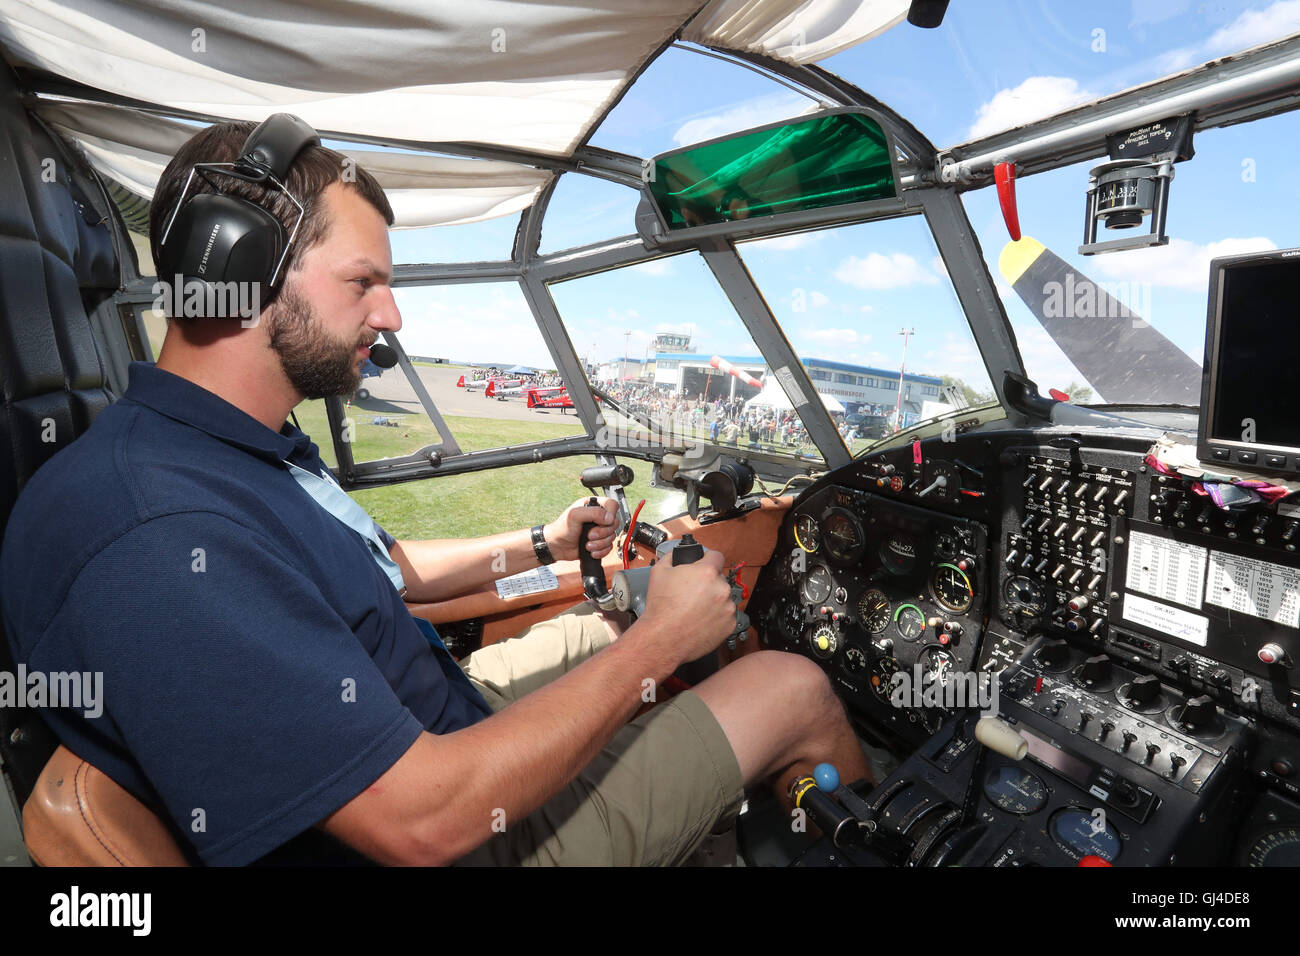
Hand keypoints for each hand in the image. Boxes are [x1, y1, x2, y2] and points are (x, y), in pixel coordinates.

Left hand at [543, 497, 618, 561]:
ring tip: (587, 545)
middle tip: (589, 535)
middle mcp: (598, 516)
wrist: (557, 546)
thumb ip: (593, 512)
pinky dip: (601, 551)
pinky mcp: (600, 542)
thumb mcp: (575, 515)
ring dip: (600, 543)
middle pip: (615, 523)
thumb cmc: (562, 528)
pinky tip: (591, 550)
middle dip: (602, 533)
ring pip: (612, 536)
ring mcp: (600, 530)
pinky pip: (609, 547)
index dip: (611, 514)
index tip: (602, 522)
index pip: (612, 505)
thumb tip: (609, 517)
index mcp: (593, 505)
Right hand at [634, 548, 734, 664]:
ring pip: (723, 598)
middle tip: (693, 593)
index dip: (708, 559)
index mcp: (707, 572)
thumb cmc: (660, 608)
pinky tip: (701, 620)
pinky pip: (726, 616)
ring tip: (695, 609)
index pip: (717, 556)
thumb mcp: (659, 572)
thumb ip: (672, 557)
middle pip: (719, 579)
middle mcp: (721, 589)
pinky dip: (716, 617)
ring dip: (713, 601)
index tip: (705, 564)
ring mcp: (727, 608)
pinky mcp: (729, 625)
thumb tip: (677, 554)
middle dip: (708, 583)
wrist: (663, 638)